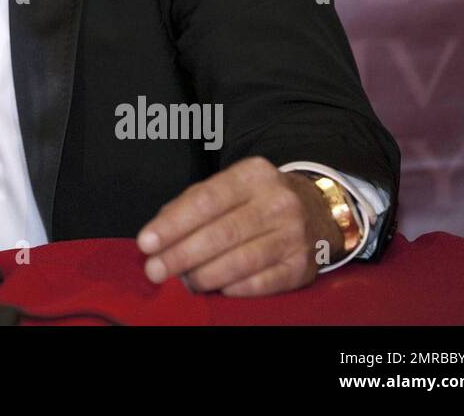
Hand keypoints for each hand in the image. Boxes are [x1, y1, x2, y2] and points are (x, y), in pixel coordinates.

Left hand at [135, 157, 343, 296]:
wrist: (317, 209)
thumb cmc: (255, 200)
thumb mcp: (228, 188)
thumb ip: (191, 205)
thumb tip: (158, 235)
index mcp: (252, 175)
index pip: (206, 200)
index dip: (173, 223)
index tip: (146, 242)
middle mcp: (277, 202)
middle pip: (222, 232)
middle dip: (181, 254)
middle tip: (155, 270)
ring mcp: (294, 235)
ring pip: (242, 260)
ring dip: (205, 275)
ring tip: (183, 281)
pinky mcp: (302, 266)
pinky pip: (264, 282)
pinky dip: (236, 288)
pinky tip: (217, 289)